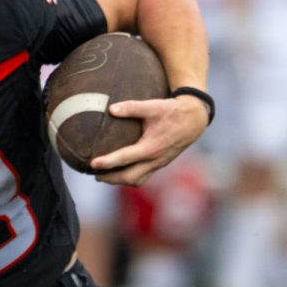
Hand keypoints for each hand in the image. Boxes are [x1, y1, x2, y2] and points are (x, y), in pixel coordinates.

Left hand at [88, 94, 208, 186]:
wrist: (194, 120)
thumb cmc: (172, 111)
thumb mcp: (153, 106)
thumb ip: (132, 107)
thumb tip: (111, 109)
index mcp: (151, 147)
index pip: (125, 158)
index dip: (107, 162)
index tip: (92, 164)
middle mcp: (155, 160)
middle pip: (129, 177)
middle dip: (111, 178)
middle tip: (94, 174)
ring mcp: (158, 164)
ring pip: (137, 180)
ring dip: (120, 181)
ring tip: (104, 176)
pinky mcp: (160, 164)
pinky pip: (143, 177)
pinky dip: (130, 177)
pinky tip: (120, 171)